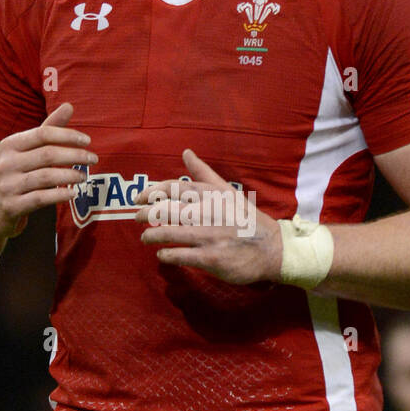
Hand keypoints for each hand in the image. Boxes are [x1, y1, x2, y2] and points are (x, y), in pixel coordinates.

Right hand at [0, 102, 97, 239]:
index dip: (67, 135)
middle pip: (47, 154)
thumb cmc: (13, 173)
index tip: (87, 141)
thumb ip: (48, 129)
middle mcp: (6, 163)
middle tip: (93, 159)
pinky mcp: (11, 206)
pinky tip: (73, 193)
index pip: (43, 133)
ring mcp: (7, 185)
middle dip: (74, 155)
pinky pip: (40, 199)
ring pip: (46, 177)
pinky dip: (59, 195)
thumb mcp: (24, 150)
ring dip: (70, 175)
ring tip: (84, 176)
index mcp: (10, 144)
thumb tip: (69, 105)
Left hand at [134, 149, 282, 285]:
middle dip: (147, 214)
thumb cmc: (246, 219)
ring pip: (170, 233)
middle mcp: (210, 213)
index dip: (153, 191)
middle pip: (167, 209)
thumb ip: (204, 173)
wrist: (272, 249)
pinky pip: (181, 255)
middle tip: (136, 218)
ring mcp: (211, 236)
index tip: (139, 198)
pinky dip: (166, 254)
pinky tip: (162, 253)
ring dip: (152, 235)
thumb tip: (185, 152)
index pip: (176, 187)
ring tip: (145, 237)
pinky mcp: (212, 258)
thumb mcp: (228, 192)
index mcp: (212, 195)